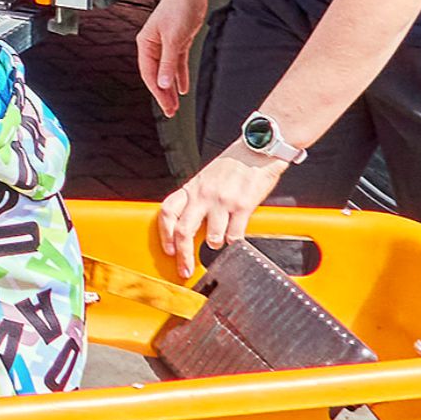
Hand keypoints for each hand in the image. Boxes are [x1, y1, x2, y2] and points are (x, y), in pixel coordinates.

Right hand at [137, 0, 207, 116]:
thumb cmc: (178, 9)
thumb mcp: (173, 40)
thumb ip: (167, 63)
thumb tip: (162, 82)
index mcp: (146, 44)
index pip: (149, 74)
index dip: (157, 91)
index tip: (165, 106)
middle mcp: (153, 46)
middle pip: (157, 75)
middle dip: (163, 93)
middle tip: (170, 110)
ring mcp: (165, 45)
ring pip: (167, 72)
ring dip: (170, 87)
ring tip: (175, 103)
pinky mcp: (177, 43)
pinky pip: (177, 64)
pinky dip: (179, 76)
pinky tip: (182, 87)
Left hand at [157, 143, 283, 278]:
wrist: (257, 150)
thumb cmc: (233, 165)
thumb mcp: (206, 178)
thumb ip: (197, 198)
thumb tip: (191, 223)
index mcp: (191, 188)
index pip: (167, 211)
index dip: (164, 234)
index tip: (168, 250)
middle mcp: (203, 195)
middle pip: (183, 230)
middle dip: (183, 255)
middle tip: (185, 269)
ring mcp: (222, 201)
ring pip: (212, 237)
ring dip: (215, 246)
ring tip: (219, 244)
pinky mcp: (243, 206)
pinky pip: (235, 235)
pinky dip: (234, 243)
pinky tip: (235, 240)